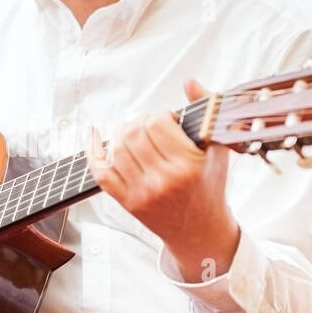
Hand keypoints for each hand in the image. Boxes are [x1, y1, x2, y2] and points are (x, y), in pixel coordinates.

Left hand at [86, 78, 239, 282]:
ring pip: (116, 148)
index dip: (161, 115)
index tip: (170, 122)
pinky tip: (93, 135)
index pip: (158, 123)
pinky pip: (101, 172)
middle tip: (152, 128)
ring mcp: (142, 193)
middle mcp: (163, 181)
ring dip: (122, 133)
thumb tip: (189, 81)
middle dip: (141, 122)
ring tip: (136, 135)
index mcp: (187, 166)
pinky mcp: (128, 202)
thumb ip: (207, 109)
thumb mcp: (218, 148)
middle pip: (134, 132)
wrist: (201, 231)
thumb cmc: (210, 186)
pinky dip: (93, 151)